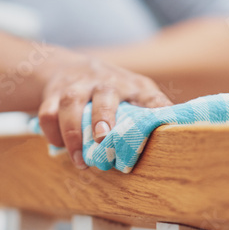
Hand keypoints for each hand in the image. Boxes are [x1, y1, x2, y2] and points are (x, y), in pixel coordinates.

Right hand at [35, 49, 173, 168]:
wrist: (66, 67)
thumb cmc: (110, 90)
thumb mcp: (133, 94)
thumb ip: (150, 111)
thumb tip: (181, 134)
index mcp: (132, 85)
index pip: (150, 96)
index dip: (157, 110)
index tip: (166, 129)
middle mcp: (105, 81)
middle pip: (104, 94)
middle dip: (103, 118)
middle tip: (102, 140)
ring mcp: (77, 85)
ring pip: (71, 103)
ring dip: (73, 133)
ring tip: (80, 161)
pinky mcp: (53, 93)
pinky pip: (47, 113)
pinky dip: (52, 134)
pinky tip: (60, 148)